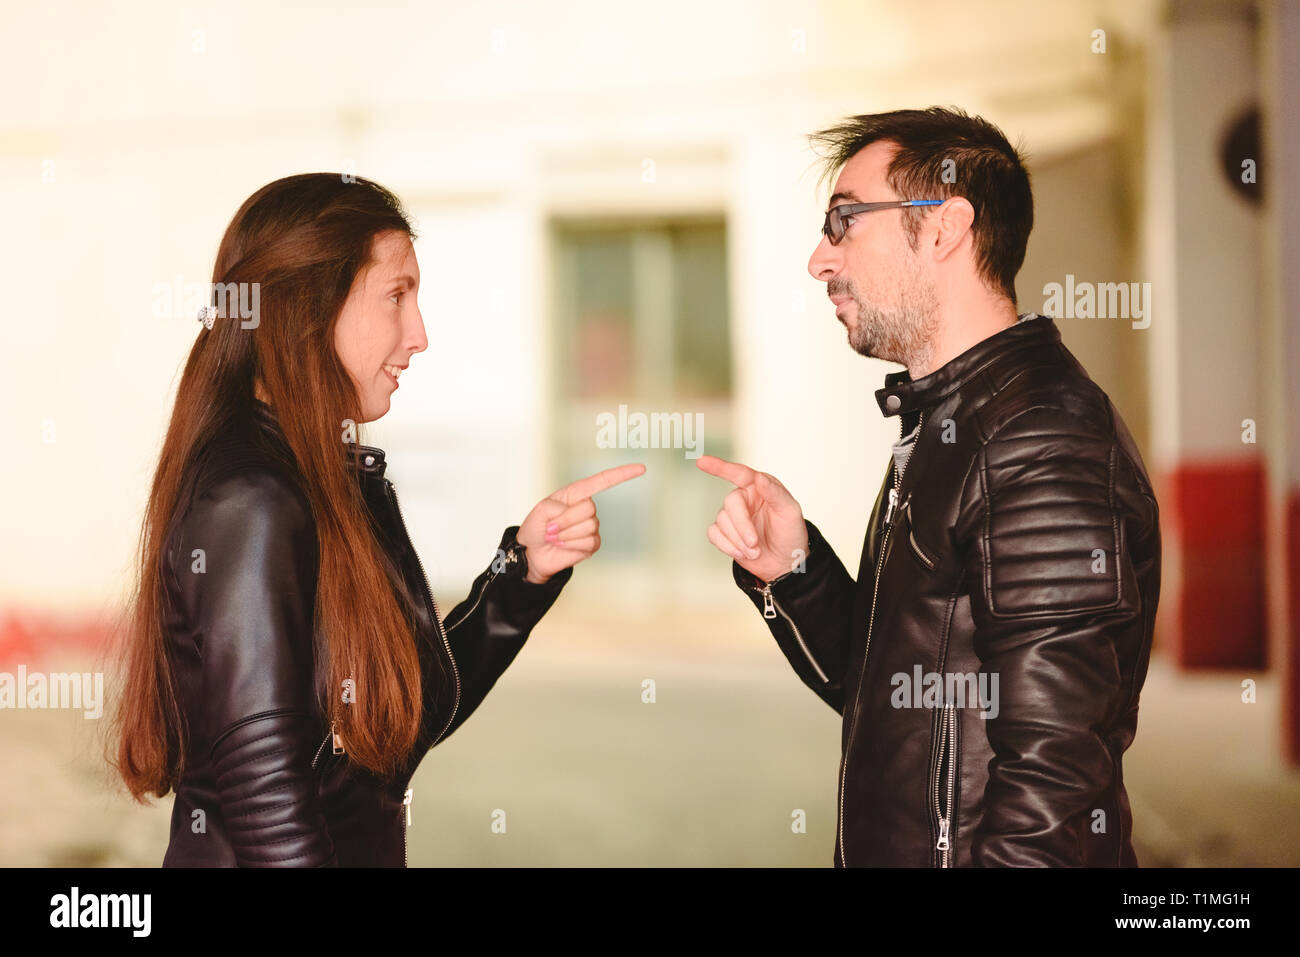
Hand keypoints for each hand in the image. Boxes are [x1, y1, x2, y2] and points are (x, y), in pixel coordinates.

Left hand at [516, 463, 646, 583]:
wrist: (533, 553)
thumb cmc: (535, 528)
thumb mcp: (539, 510)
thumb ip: (555, 506)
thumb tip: (572, 513)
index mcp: (575, 494)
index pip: (602, 481)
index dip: (622, 474)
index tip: (641, 468)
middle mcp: (586, 508)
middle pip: (589, 508)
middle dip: (566, 520)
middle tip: (551, 528)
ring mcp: (591, 526)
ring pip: (589, 526)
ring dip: (566, 534)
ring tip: (555, 537)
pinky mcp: (593, 544)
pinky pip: (589, 542)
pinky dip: (571, 545)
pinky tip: (563, 545)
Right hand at [696, 455, 808, 583]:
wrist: (785, 563)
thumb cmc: (790, 534)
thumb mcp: (790, 511)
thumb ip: (775, 492)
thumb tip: (759, 478)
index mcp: (760, 487)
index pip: (739, 474)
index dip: (720, 467)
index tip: (701, 461)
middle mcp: (744, 498)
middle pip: (730, 503)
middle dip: (742, 526)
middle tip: (754, 544)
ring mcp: (732, 516)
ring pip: (722, 521)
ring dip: (738, 540)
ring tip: (755, 551)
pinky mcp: (723, 533)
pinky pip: (714, 534)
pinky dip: (728, 546)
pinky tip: (742, 553)